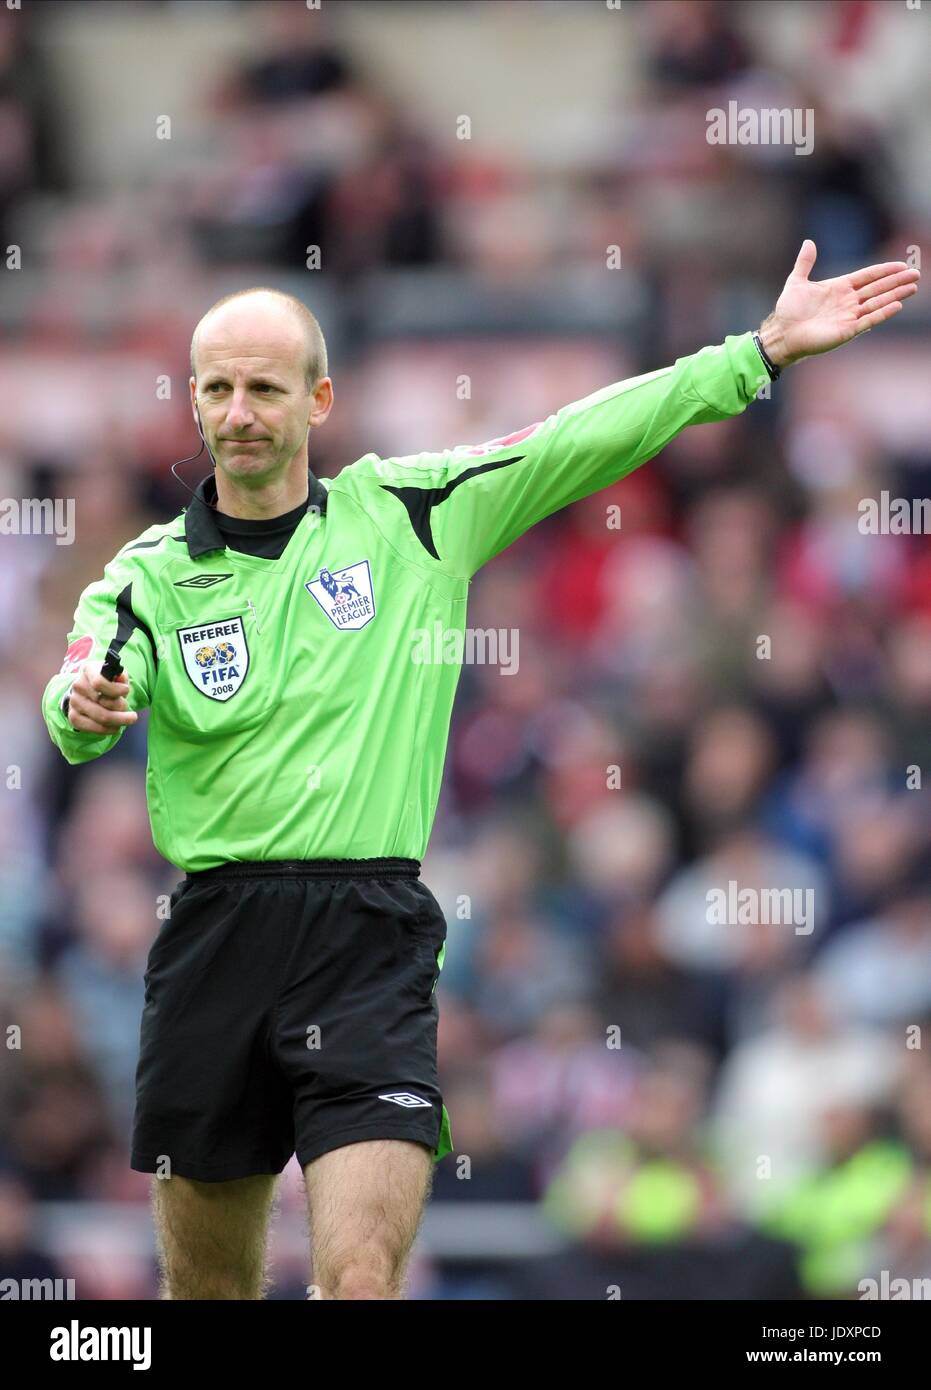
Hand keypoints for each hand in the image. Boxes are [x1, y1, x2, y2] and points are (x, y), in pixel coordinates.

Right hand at [67, 660, 137, 733]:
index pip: (99, 683)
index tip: (126, 691)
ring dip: (119, 720)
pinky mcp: (74, 717)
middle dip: (122, 709)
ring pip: (101, 717)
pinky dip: (109, 729)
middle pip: (104, 703)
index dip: (115, 690)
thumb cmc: (108, 682)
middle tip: (132, 714)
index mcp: (89, 670)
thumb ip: (121, 677)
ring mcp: (74, 702)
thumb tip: (121, 680)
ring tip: (127, 719)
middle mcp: (78, 686)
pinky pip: (94, 728)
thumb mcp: (116, 674)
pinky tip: (116, 726)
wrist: (90, 692)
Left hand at [758, 240, 919, 367]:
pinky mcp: (847, 331)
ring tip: (912, 287)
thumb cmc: (788, 311)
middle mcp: (848, 301)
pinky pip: (868, 320)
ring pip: (877, 303)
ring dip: (895, 295)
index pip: (867, 277)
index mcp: (840, 288)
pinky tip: (897, 305)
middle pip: (877, 289)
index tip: (902, 265)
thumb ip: (805, 262)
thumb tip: (809, 242)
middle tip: (915, 274)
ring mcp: (849, 316)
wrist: (782, 333)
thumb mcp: (796, 281)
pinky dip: (882, 313)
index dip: (884, 271)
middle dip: (896, 281)